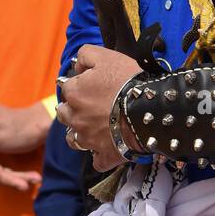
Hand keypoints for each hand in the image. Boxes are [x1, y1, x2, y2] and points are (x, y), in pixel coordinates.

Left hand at [59, 44, 139, 171]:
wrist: (150, 109)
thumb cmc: (128, 81)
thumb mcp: (106, 56)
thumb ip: (85, 55)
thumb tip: (77, 65)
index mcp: (73, 93)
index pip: (67, 87)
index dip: (80, 83)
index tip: (93, 83)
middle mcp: (75, 118)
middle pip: (64, 114)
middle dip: (73, 109)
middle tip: (92, 104)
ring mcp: (88, 140)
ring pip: (74, 139)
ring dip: (80, 133)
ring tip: (95, 127)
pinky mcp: (104, 155)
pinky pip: (97, 160)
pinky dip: (101, 155)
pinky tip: (107, 147)